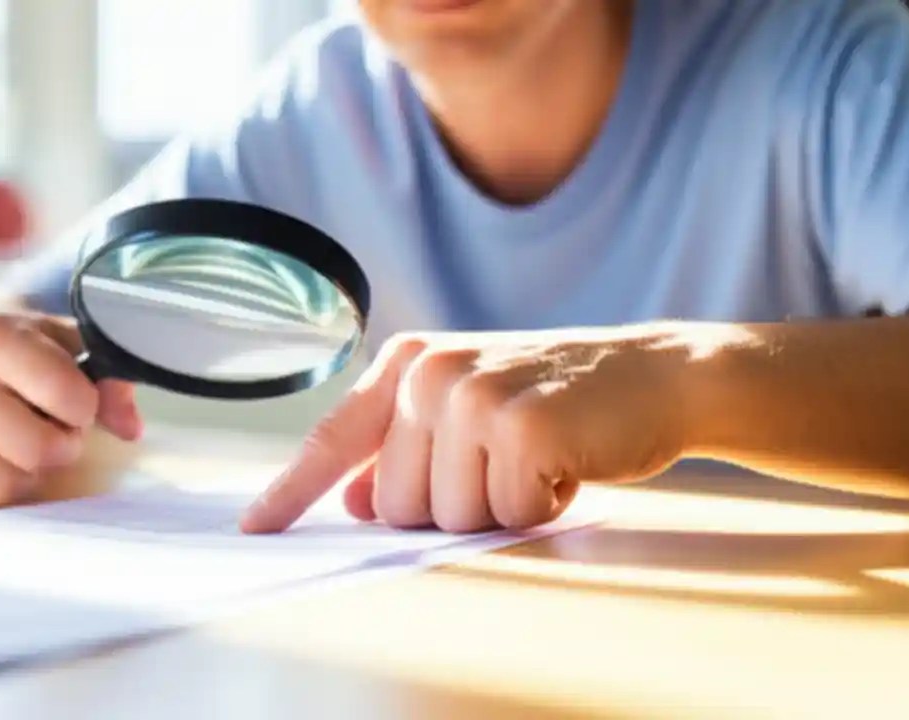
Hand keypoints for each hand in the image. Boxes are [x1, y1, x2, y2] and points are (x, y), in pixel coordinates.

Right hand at [0, 312, 142, 507]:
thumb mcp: (68, 344)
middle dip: (61, 443)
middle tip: (50, 424)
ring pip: (10, 484)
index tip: (72, 397)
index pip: (72, 399)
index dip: (84, 406)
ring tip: (18, 435)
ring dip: (30, 469)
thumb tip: (129, 428)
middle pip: (42, 451)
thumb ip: (110, 379)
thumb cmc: (22, 352)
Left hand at [241, 326, 711, 532]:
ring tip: (535, 458)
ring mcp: (474, 396)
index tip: (254, 529)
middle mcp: (429, 373)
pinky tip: (565, 462)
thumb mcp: (466, 408)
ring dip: (499, 506)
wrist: (654, 373)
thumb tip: (354, 504)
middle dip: (451, 507)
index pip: (334, 438)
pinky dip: (542, 506)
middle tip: (502, 463)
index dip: (291, 491)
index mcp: (406, 363)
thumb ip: (402, 449)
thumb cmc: (554, 399)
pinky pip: (508, 516)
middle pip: (395, 507)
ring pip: (449, 519)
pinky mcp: (523, 426)